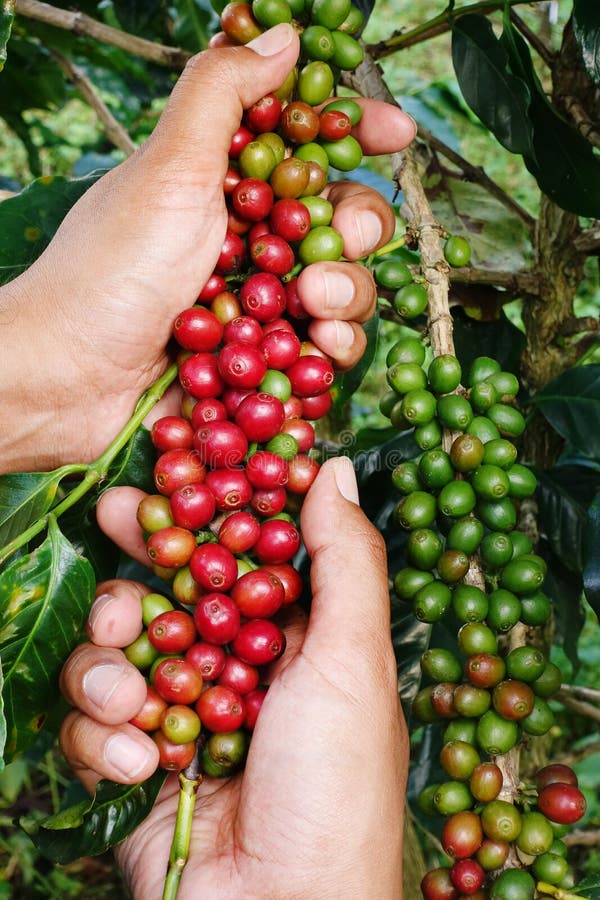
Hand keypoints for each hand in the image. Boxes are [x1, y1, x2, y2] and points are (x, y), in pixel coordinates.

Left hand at [0, 24, 415, 473]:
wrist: (68, 379)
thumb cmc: (109, 270)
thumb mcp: (167, 168)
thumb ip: (223, 95)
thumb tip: (286, 39)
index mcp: (227, 183)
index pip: (307, 146)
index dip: (355, 134)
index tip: (396, 133)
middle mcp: (249, 238)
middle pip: (343, 220)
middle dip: (357, 231)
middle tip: (336, 247)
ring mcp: (258, 302)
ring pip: (344, 289)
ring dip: (345, 296)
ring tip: (314, 309)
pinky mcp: (261, 359)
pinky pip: (323, 351)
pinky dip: (330, 350)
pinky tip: (317, 352)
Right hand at [59, 458, 407, 898]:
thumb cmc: (332, 785)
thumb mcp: (351, 660)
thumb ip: (344, 559)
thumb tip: (332, 467)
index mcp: (295, 638)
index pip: (246, 552)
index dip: (216, 507)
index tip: (186, 466)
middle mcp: (237, 668)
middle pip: (175, 586)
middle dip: (145, 552)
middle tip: (118, 512)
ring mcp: (184, 712)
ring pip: (121, 646)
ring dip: (112, 660)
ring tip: (127, 692)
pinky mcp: (137, 760)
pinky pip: (96, 719)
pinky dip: (106, 735)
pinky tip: (139, 763)